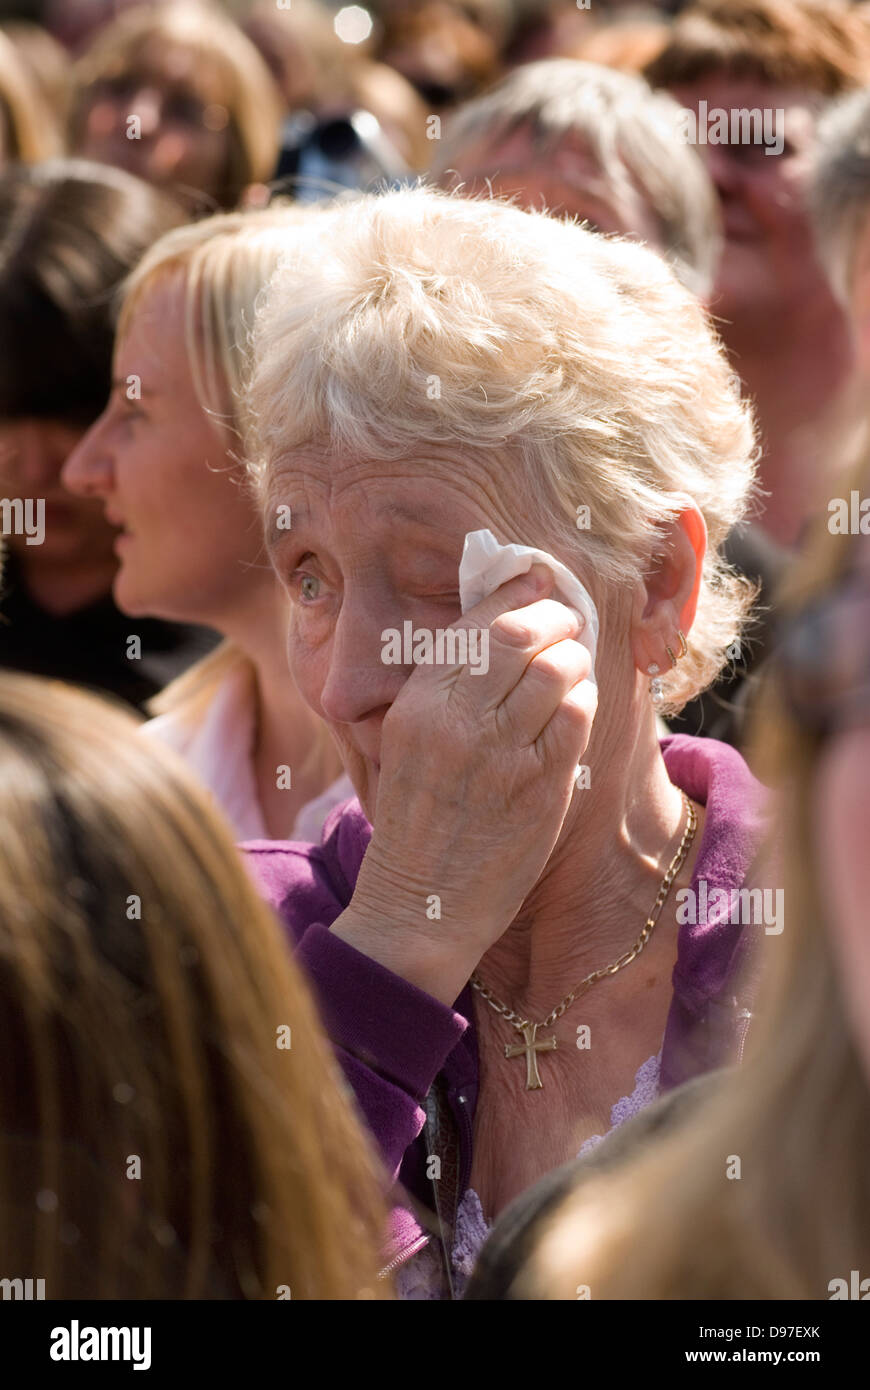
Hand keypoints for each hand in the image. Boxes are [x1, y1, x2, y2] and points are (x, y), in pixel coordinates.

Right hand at [332, 565, 597, 1002]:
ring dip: (575, 658)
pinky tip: (573, 709)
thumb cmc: (418, 822)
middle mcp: (456, 719)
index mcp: (418, 702)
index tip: (538, 580)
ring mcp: (500, 752)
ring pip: (558, 669)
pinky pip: (576, 718)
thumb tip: (499, 626)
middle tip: (568, 619)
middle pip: (522, 634)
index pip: (477, 622)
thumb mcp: (410, 742)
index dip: (517, 592)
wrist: (419, 905)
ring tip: (572, 664)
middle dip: (555, 617)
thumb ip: (448, 688)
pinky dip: (582, 702)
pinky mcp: (538, 785)